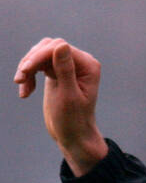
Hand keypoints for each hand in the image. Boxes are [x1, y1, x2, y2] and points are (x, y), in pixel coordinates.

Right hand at [14, 37, 107, 173]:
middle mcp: (80, 63)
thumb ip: (65, 70)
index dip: (40, 56)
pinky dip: (29, 75)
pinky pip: (38, 64)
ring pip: (40, 54)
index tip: (25, 70)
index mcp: (88, 66)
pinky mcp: (56, 73)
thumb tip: (61, 45)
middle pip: (48, 48)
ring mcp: (67, 67)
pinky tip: (26, 92)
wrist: (73, 138)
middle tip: (20, 79)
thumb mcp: (68, 96)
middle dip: (32, 61)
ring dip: (28, 68)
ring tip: (21, 85)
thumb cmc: (73, 121)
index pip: (59, 48)